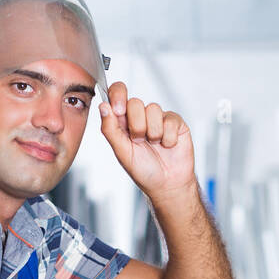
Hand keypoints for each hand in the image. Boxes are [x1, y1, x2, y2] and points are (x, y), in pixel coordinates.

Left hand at [98, 81, 195, 201]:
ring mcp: (158, 118)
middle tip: (140, 141)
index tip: (119, 110)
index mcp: (123, 121)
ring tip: (155, 145)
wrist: (168, 184)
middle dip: (137, 125)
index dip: (118, 95)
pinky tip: (168, 145)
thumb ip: (110, 129)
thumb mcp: (122, 152)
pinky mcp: (175, 122)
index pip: (116, 94)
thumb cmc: (143, 171)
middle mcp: (140, 116)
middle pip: (135, 102)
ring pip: (153, 109)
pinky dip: (168, 137)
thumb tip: (103, 106)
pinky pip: (170, 119)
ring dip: (153, 133)